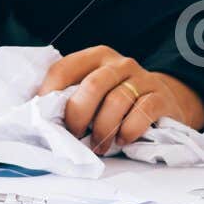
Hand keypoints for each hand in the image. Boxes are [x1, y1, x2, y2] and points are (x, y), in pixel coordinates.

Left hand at [38, 46, 203, 152]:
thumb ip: (72, 95)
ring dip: (103, 129)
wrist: (164, 100)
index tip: (46, 119)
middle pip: (92, 86)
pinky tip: (122, 140)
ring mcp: (142, 78)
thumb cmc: (117, 98)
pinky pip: (142, 112)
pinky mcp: (161, 97)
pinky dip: (128, 130)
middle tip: (75, 135)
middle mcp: (119, 63)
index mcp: (95, 57)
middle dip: (78, 115)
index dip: (50, 94)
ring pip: (117, 101)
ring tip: (98, 146)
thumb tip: (39, 116)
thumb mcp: (94, 90)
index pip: (64, 68)